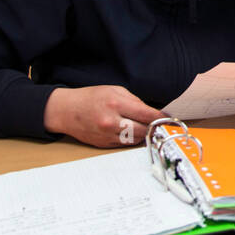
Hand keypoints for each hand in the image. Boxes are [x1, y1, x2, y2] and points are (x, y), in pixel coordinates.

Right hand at [44, 85, 167, 147]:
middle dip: (153, 127)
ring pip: (135, 139)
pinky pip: (125, 144)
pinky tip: (131, 131)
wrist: (66, 111)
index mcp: (115, 104)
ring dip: (143, 134)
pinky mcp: (103, 144)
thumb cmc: (90, 98)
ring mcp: (107, 135)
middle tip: (159, 124)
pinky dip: (131, 139)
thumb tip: (151, 112)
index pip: (146, 114)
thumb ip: (134, 101)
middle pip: (143, 130)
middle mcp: (111, 121)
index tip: (168, 118)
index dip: (160, 117)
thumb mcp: (114, 90)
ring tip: (145, 127)